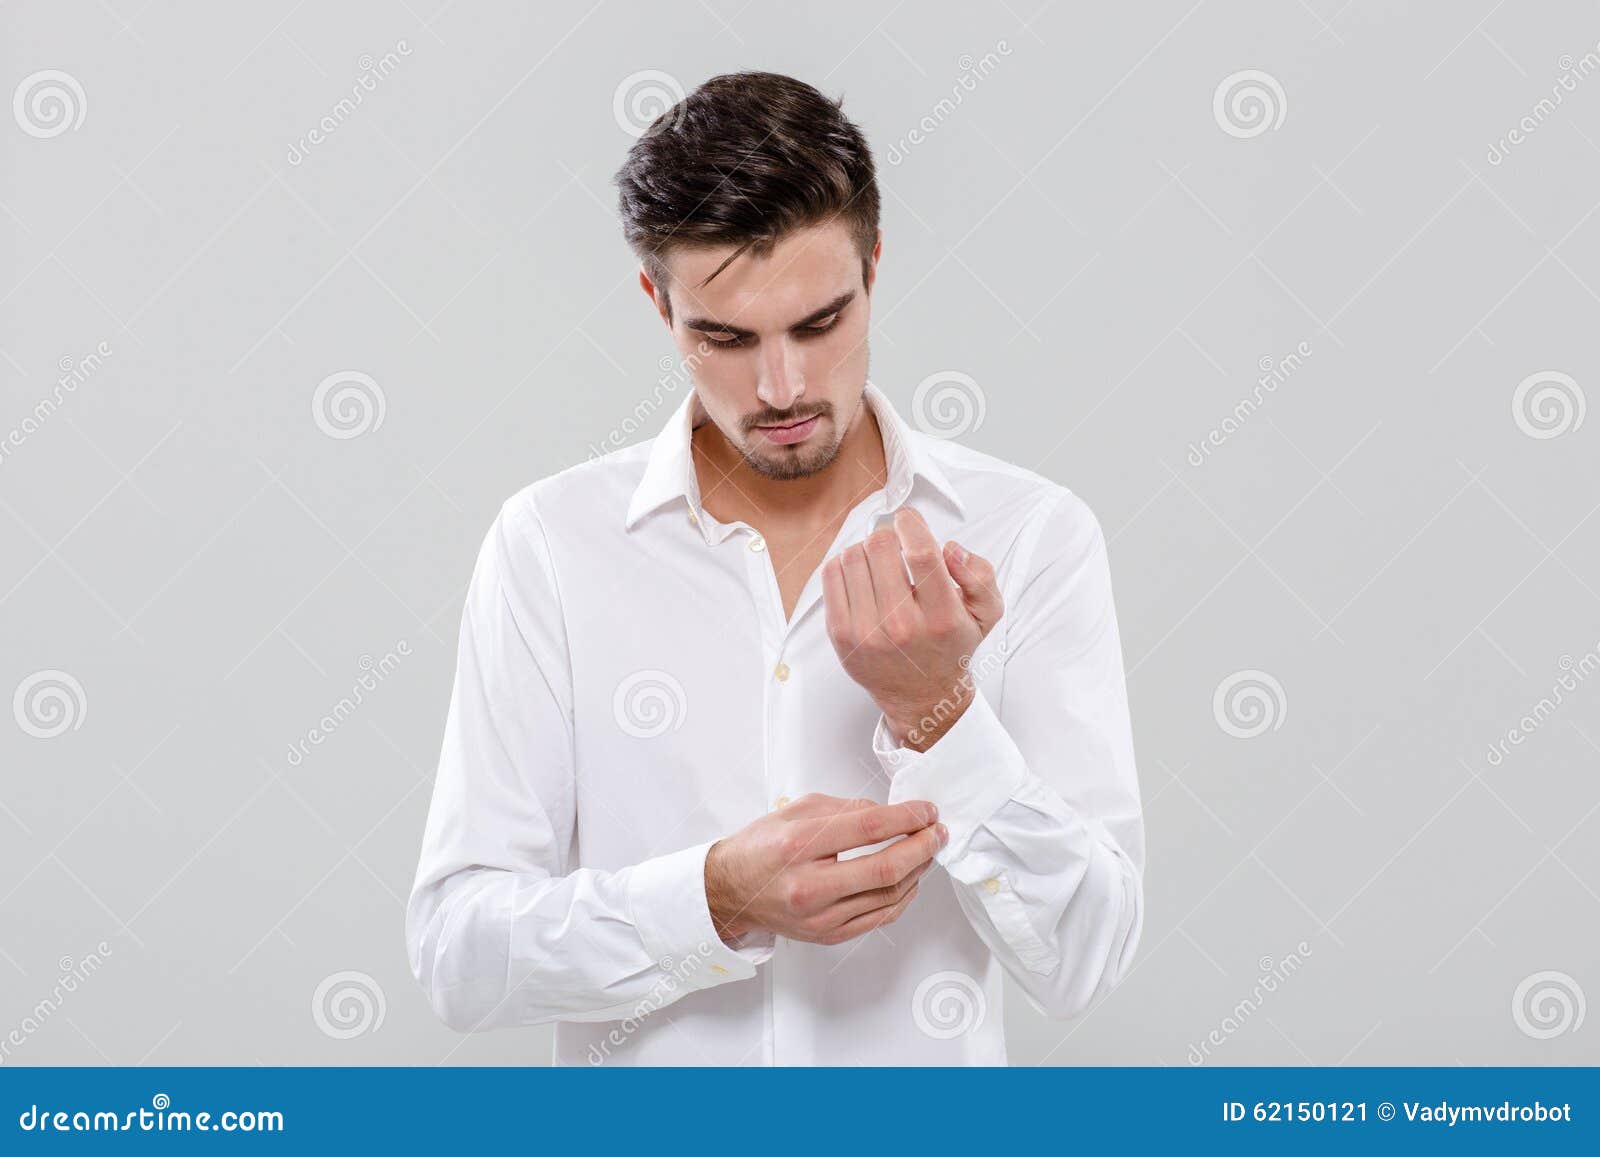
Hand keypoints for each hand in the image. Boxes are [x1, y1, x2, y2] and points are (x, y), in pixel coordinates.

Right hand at [704, 793, 947, 946]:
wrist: (731, 890)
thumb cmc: (761, 847)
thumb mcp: (796, 810)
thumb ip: (845, 808)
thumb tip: (890, 813)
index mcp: (798, 845)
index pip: (869, 828)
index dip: (907, 818)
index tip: (927, 810)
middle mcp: (809, 885)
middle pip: (885, 868)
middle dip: (922, 847)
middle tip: (939, 832)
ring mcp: (820, 917)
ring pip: (888, 896)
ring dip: (918, 871)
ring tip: (928, 851)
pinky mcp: (828, 935)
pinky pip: (879, 917)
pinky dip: (902, 896)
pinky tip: (910, 878)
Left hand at [821, 506, 1002, 750]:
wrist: (922, 695)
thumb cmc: (950, 647)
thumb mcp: (985, 614)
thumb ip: (980, 574)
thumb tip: (951, 548)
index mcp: (941, 617)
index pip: (921, 553)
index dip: (911, 523)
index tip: (908, 519)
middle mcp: (902, 626)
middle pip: (880, 548)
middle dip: (889, 536)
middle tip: (897, 546)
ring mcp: (867, 632)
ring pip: (852, 556)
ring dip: (867, 549)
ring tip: (880, 564)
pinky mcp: (841, 634)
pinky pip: (831, 575)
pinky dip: (844, 563)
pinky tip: (862, 574)